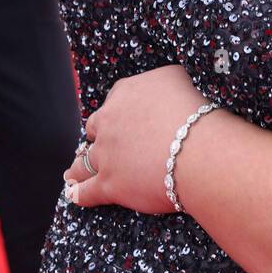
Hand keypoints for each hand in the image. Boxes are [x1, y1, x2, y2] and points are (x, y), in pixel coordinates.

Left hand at [63, 65, 208, 212]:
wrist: (197, 149)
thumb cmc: (193, 113)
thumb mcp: (176, 77)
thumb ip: (160, 80)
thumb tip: (161, 85)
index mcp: (124, 94)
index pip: (113, 101)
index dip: (117, 112)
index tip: (121, 119)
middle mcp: (109, 122)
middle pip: (94, 130)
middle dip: (98, 137)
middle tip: (103, 145)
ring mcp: (105, 155)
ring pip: (83, 162)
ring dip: (79, 167)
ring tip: (74, 172)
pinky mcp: (108, 184)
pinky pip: (85, 192)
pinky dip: (79, 194)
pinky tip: (75, 194)